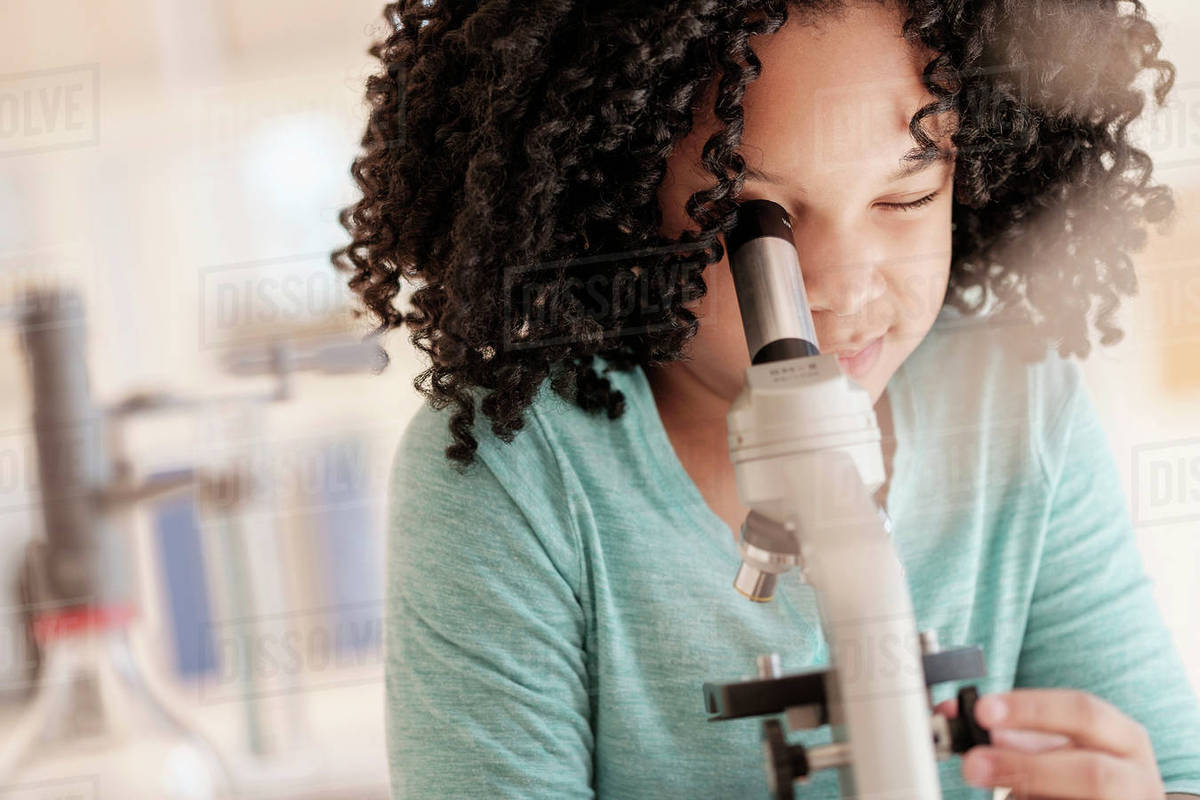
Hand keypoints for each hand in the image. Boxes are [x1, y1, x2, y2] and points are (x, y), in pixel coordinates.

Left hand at [935, 688, 1165, 799]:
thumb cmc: (1075, 776)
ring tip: (989, 785)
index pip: (1082, 711)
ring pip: (1092, 796)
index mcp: (1122, 736)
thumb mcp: (1049, 749)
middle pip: (1092, 772)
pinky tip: (1009, 799)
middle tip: (973, 764)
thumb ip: (1010, 733)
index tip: (983, 711)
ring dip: (1031, 791)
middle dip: (1028, 768)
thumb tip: (951, 713)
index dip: (1031, 709)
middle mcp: (1136, 776)